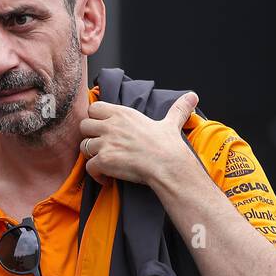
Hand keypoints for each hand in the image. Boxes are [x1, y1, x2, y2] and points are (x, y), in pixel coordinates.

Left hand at [79, 91, 199, 185]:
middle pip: (84, 126)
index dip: (95, 118)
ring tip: (105, 162)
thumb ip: (178, 109)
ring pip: (84, 146)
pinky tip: (107, 178)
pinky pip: (88, 167)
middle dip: (89, 136)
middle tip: (101, 146)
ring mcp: (105, 143)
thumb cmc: (168, 146)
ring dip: (92, 155)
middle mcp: (111, 126)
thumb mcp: (171, 123)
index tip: (103, 128)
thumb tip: (192, 97)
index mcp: (123, 114)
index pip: (94, 107)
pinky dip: (96, 174)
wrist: (167, 165)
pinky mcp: (104, 160)